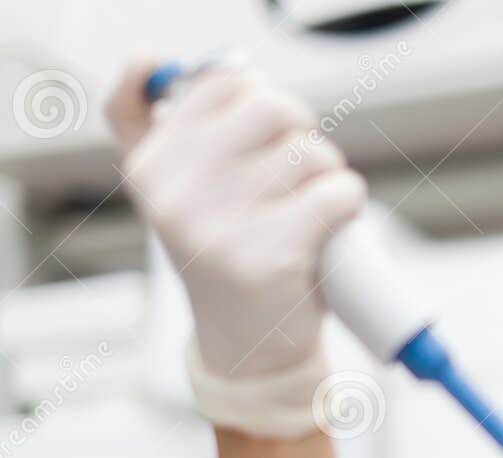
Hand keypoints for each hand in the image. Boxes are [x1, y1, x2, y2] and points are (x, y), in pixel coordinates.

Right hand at [105, 62, 365, 377]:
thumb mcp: (177, 192)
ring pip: (310, 152)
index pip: (222, 83)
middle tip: (304, 171)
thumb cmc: (228, 257)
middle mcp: (172, 194)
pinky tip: (333, 227)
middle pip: (272, 109)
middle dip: (303, 133)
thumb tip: (154, 64)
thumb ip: (150, 126)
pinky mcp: (266, 257)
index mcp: (150, 165)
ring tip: (314, 208)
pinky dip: (349, 204)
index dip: (264, 101)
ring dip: (329, 174)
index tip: (270, 137)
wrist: (248, 346)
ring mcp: (216, 227)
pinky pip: (336, 193)